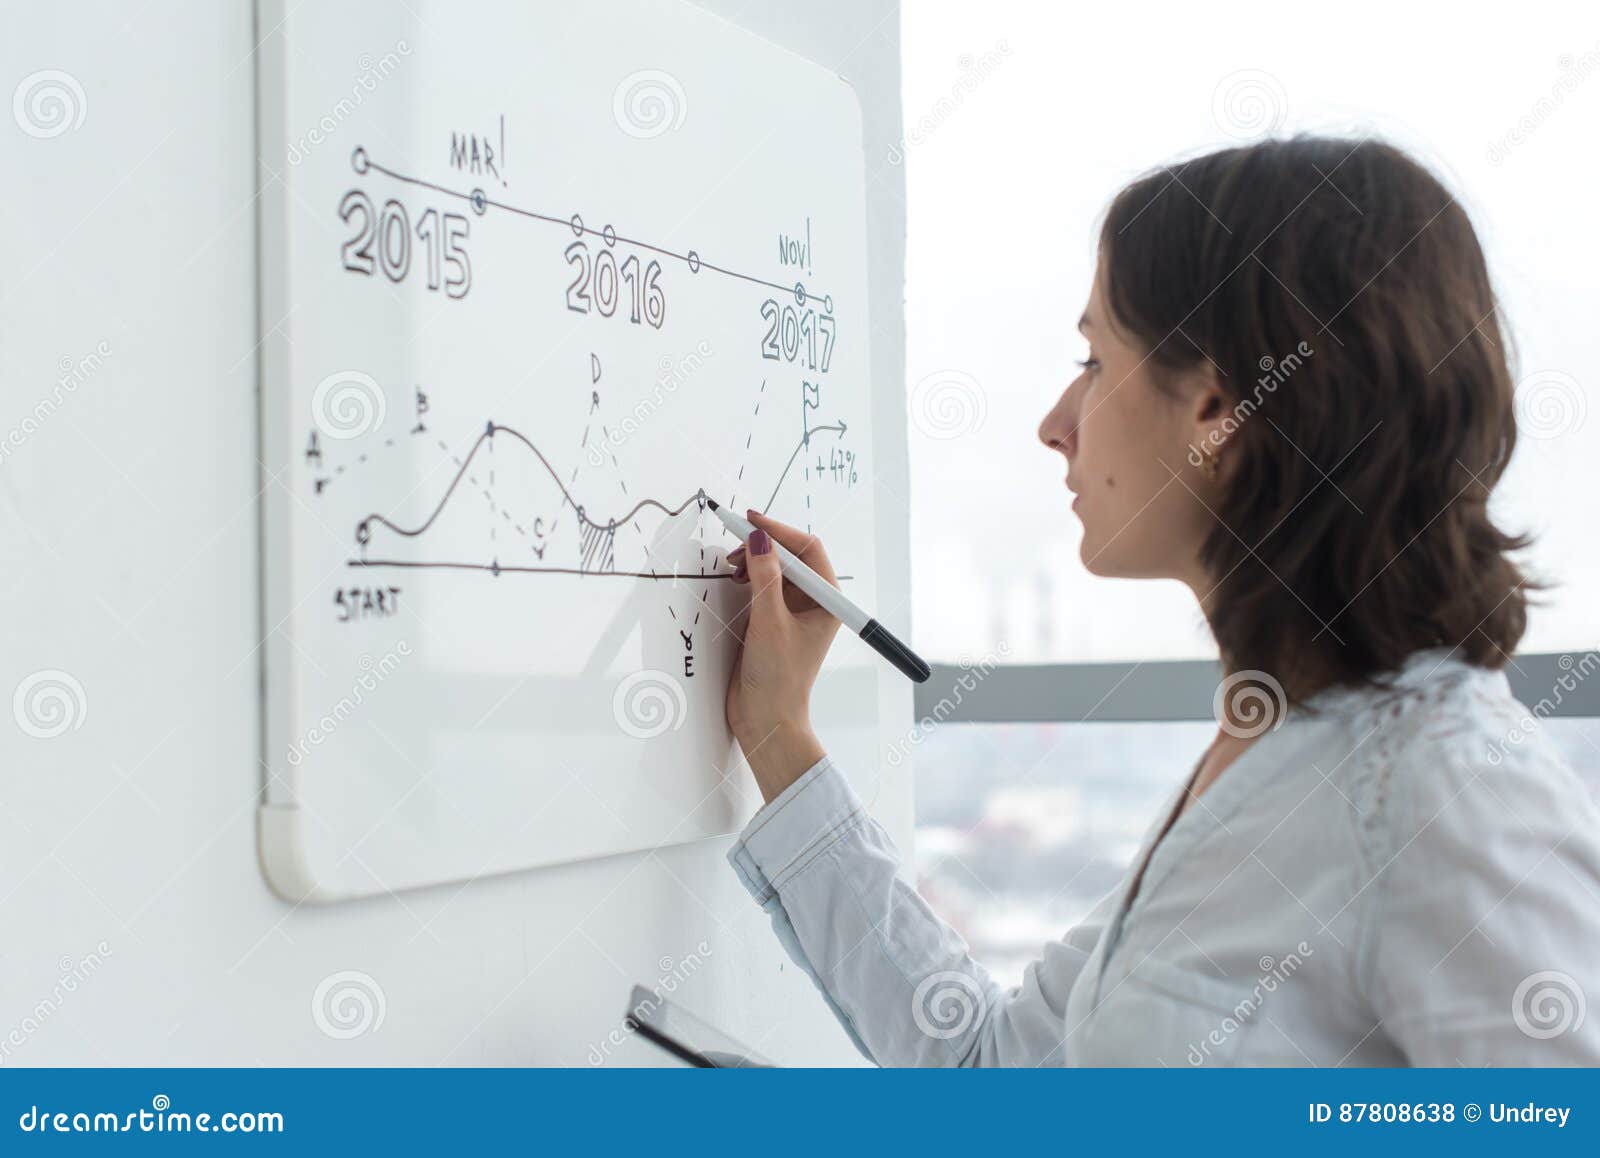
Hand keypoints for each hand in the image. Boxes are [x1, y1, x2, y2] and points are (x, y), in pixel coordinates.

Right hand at [724, 509, 839, 801]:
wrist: (766, 719)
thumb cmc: (779, 680)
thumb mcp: (770, 623)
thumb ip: (764, 577)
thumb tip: (758, 539)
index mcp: (827, 601)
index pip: (808, 549)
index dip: (779, 531)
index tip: (751, 522)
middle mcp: (813, 602)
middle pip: (791, 555)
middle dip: (763, 546)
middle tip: (734, 544)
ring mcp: (793, 610)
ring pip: (774, 569)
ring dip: (753, 561)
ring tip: (732, 567)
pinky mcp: (773, 619)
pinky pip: (762, 585)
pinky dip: (747, 577)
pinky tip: (734, 580)